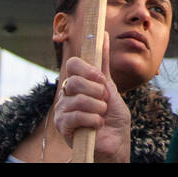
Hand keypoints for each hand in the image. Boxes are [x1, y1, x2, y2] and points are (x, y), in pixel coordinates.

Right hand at [53, 36, 130, 162]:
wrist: (115, 142)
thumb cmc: (113, 116)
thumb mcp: (110, 86)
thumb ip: (103, 63)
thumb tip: (102, 34)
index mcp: (77, 82)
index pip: (74, 64)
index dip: (89, 70)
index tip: (101, 79)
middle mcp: (66, 94)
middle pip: (75, 80)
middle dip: (97, 92)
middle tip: (104, 101)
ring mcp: (62, 109)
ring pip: (79, 99)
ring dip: (98, 108)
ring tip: (102, 115)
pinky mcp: (62, 126)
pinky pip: (75, 116)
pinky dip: (93, 120)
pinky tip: (97, 124)